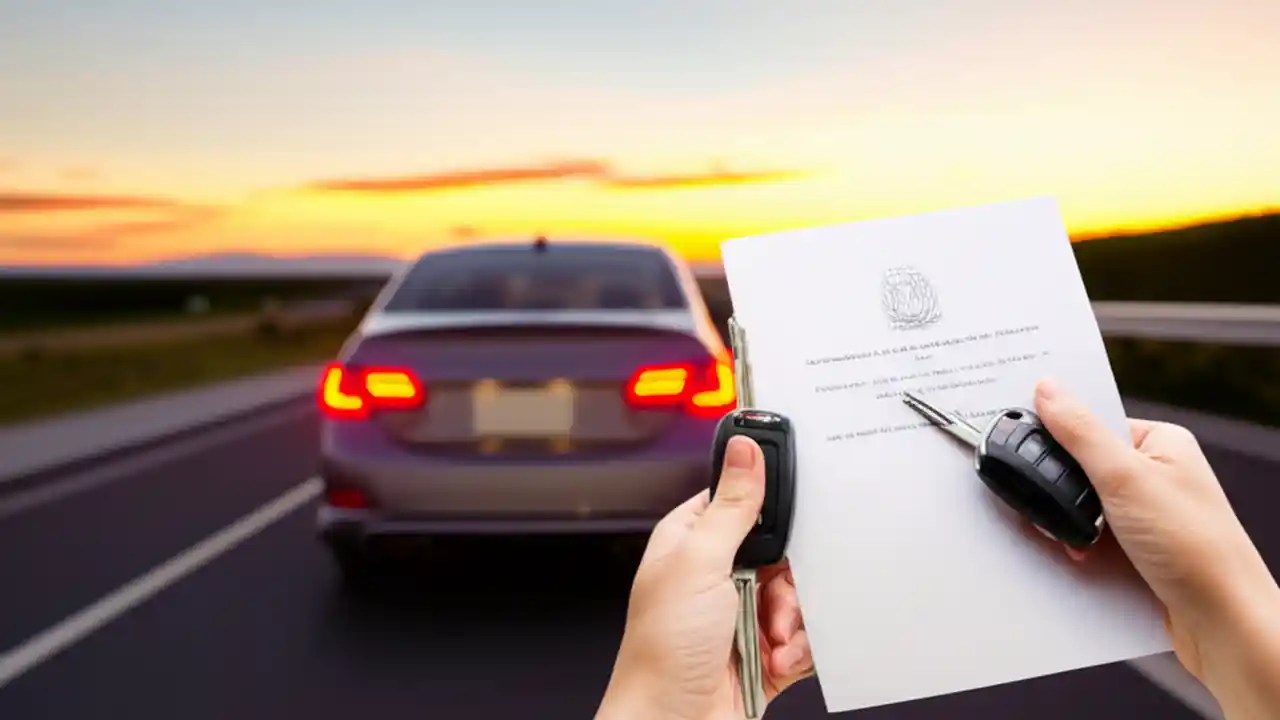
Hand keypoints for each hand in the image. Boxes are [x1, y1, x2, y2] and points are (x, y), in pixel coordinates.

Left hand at [596, 435, 812, 719]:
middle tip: (772, 593)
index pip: (742, 500)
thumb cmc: (663, 650)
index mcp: (693, 540)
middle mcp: (717, 574)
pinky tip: (777, 658)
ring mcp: (740, 613)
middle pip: (782, 551)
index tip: (789, 521)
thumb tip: (743, 448)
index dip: (771, 510)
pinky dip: (799, 648)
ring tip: (771, 635)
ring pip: (798, 595)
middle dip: (788, 578)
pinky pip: (805, 636)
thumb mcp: (699, 563)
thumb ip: (731, 505)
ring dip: (793, 619)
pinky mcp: (763, 650)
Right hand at [1034, 378, 1279, 715]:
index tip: (1029, 449)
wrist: (1222, 621)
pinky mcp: (1139, 548)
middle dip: (1062, 491)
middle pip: (1082, 467)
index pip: (1092, 423)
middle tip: (1054, 505)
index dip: (1057, 438)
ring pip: (1083, 506)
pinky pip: (1092, 538)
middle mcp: (1157, 474)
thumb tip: (1047, 388)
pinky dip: (1080, 548)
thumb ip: (1079, 431)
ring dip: (1070, 525)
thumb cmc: (1195, 547)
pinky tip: (1083, 558)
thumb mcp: (1125, 477)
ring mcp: (1148, 513)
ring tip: (1077, 541)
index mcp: (1161, 443)